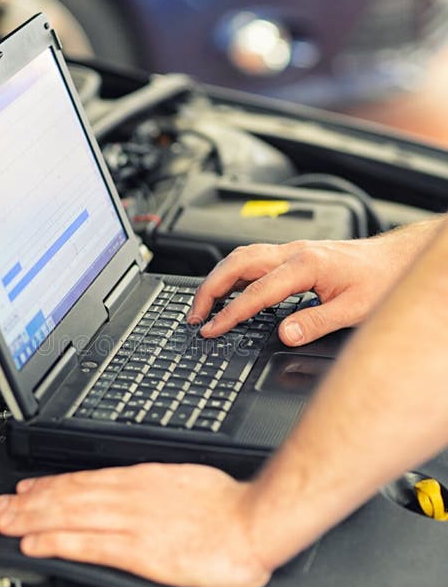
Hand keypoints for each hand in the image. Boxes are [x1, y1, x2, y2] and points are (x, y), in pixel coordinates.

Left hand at [0, 463, 271, 586]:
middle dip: (30, 502)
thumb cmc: (230, 506)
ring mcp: (130, 521)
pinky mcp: (136, 550)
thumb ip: (160, 492)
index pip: (86, 480)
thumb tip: (147, 497)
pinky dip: (55, 543)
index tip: (29, 489)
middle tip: (0, 507)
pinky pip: (85, 544)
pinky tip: (34, 546)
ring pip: (68, 516)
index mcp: (143, 479)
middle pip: (68, 495)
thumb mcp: (188, 482)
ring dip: (32, 520)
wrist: (254, 521)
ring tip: (5, 523)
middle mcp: (130, 495)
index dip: (52, 485)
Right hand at [188, 219, 441, 345]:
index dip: (229, 314)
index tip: (211, 329)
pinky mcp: (293, 255)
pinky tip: (228, 290)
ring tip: (202, 305)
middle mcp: (294, 253)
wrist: (394, 259)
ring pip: (241, 257)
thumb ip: (317, 323)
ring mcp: (291, 251)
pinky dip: (232, 274)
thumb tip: (286, 335)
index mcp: (306, 266)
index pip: (256, 293)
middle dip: (209, 289)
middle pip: (237, 264)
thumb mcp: (354, 309)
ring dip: (217, 279)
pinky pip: (252, 259)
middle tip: (193, 315)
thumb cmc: (379, 280)